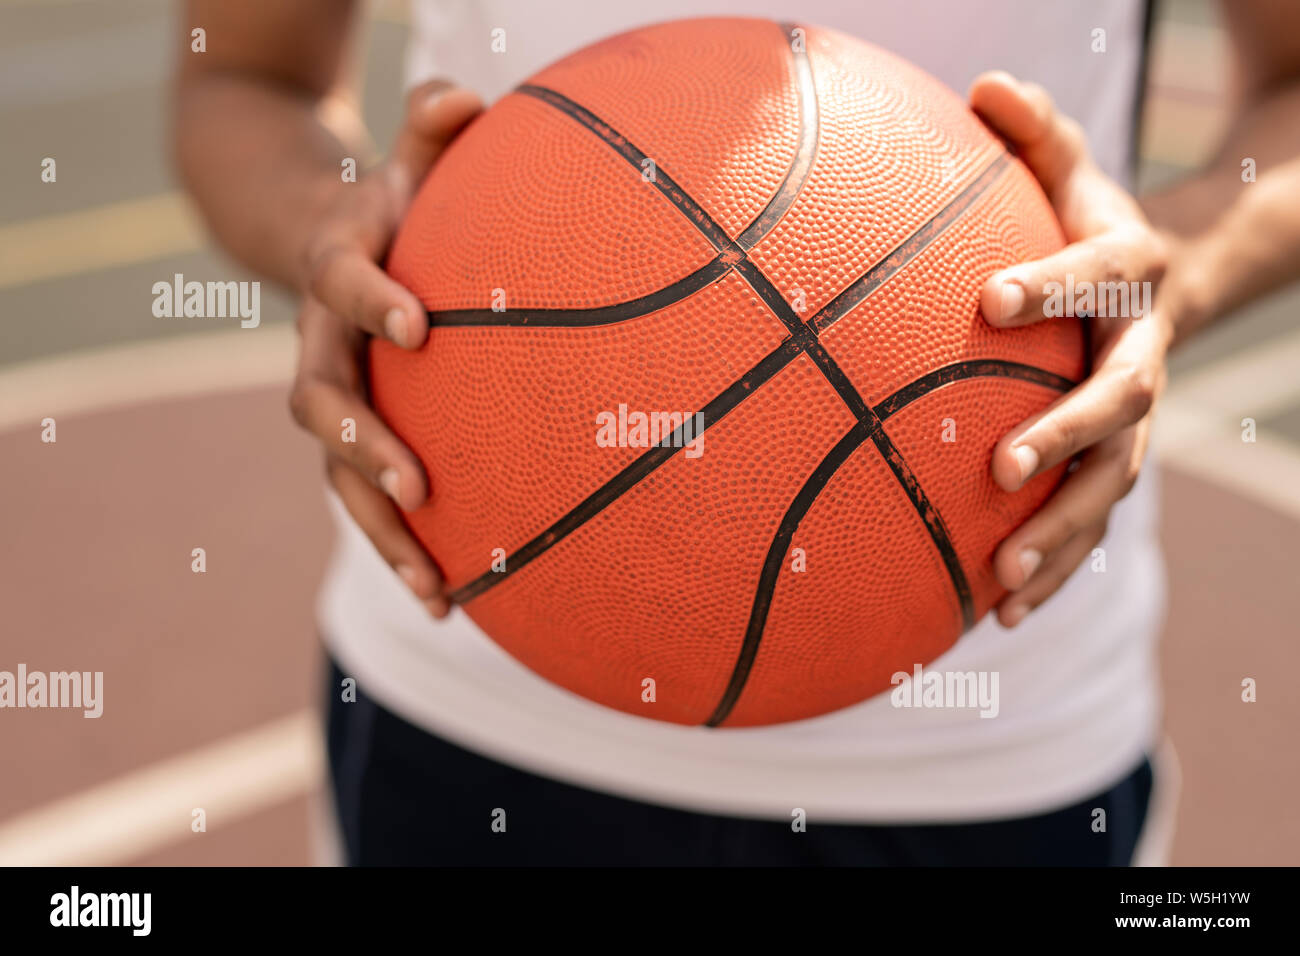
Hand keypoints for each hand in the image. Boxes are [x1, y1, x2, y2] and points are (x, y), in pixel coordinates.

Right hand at [288, 81, 481, 616]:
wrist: (324, 247)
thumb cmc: (391, 205)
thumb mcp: (408, 159)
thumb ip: (432, 126)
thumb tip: (468, 97)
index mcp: (335, 270)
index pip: (341, 283)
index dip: (371, 299)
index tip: (418, 325)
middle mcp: (320, 344)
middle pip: (320, 403)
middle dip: (362, 447)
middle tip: (415, 485)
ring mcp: (333, 401)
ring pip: (336, 474)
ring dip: (382, 532)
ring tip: (437, 590)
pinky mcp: (353, 443)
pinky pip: (368, 500)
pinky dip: (405, 548)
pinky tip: (456, 599)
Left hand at [969, 72, 1174, 626]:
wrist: (1179, 277)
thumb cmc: (1096, 220)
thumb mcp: (1075, 171)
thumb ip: (1036, 135)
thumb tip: (985, 84)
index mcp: (1128, 274)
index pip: (1094, 275)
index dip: (1048, 285)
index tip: (989, 300)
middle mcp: (1141, 350)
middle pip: (1118, 402)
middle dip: (1064, 437)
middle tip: (999, 468)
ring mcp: (1135, 416)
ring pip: (1112, 484)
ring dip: (1062, 534)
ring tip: (1003, 583)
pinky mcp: (1117, 458)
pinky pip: (1094, 520)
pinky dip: (1057, 566)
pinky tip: (999, 613)